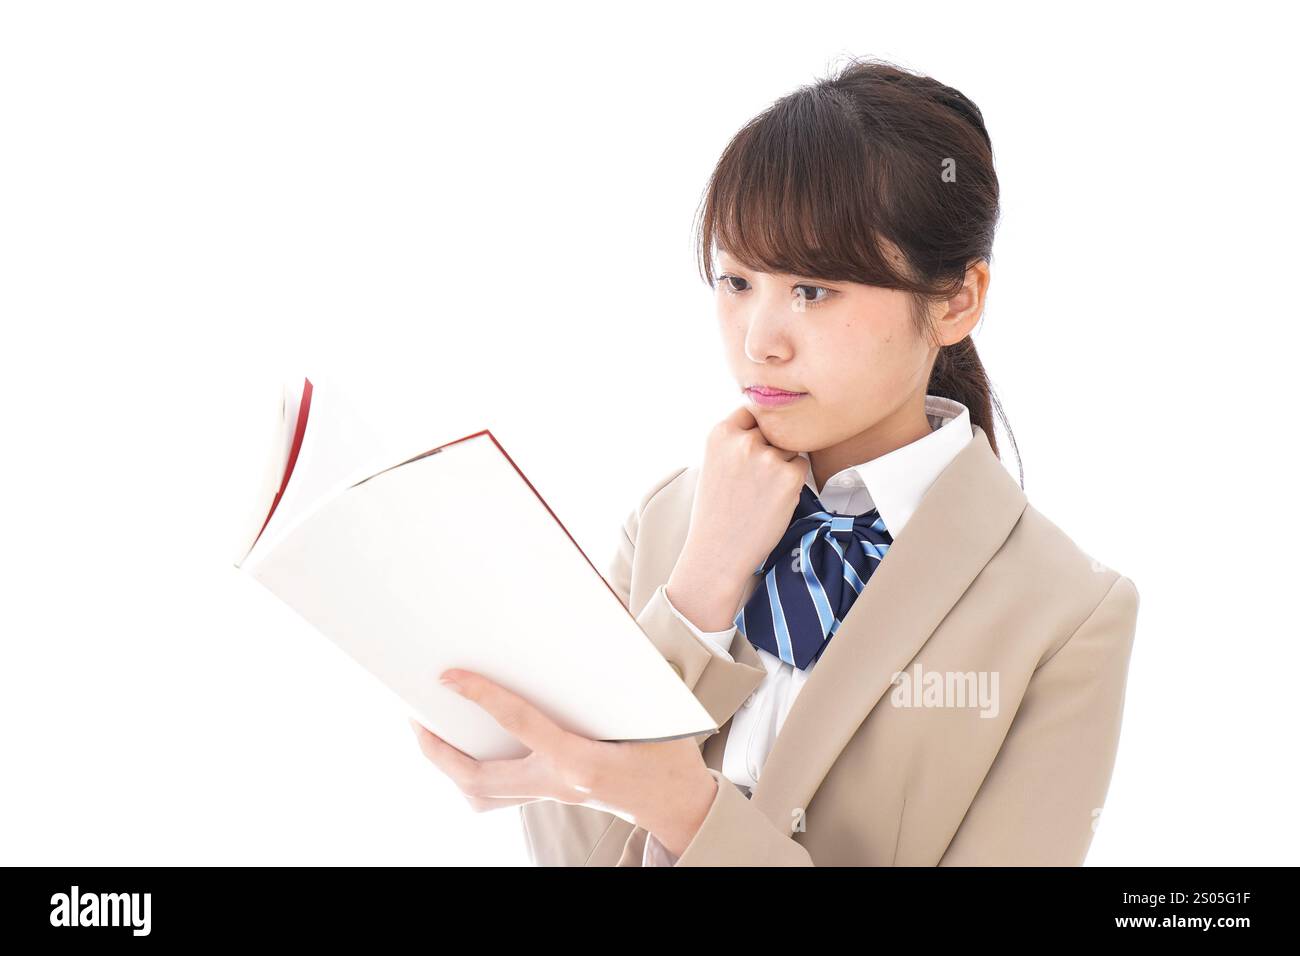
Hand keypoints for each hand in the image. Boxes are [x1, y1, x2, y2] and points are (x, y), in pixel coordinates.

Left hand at [409, 669, 719, 856]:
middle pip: (478, 777)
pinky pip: (498, 795)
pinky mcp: (551, 797)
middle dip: (439, 750)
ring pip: (481, 793)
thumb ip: (612, 676)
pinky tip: (467, 751)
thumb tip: (582, 628)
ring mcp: (551, 796)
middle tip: (417, 717)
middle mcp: (558, 785)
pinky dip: (474, 775)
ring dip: (450, 767)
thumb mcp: (647, 709)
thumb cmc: (667, 752)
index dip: (481, 695)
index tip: (450, 676)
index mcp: (580, 760)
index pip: (519, 723)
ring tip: (431, 734)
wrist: (678, 804)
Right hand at [666, 405, 805, 629]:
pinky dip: (793, 482)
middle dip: (772, 447)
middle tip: (757, 478)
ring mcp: (767, 457)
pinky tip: (772, 500)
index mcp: (720, 433)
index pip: (753, 410)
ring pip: (790, 447)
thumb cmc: (716, 511)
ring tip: (761, 492)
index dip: (758, 428)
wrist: (718, 552)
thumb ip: (736, 440)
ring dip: (784, 464)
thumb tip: (768, 422)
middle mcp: (743, 440)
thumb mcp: (714, 463)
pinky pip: (801, 466)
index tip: (755, 446)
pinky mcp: (789, 477)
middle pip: (775, 427)